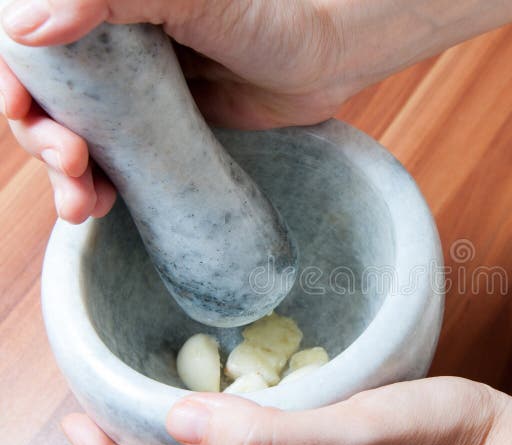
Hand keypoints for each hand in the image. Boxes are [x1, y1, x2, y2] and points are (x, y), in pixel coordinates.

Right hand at [0, 0, 511, 224]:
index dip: (12, 77)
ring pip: (77, 135)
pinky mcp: (165, 134)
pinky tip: (101, 207)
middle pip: (47, 96)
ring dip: (65, 174)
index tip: (17, 108)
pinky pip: (120, 164)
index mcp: (108, 8)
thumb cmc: (273, 13)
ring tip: (82, 205)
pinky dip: (102, 188)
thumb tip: (23, 29)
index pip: (29, 38)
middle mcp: (113, 49)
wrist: (330, 57)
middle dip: (41, 136)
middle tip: (70, 163)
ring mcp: (139, 95)